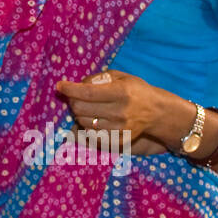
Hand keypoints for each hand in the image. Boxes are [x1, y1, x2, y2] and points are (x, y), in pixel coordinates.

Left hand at [55, 69, 187, 153]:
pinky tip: (92, 118)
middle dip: (73, 100)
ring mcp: (119, 128)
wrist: (157, 112)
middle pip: (81, 108)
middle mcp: (120, 112)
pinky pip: (91, 134)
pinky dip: (87, 126)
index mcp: (120, 93)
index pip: (87, 93)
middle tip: (75, 96)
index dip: (70, 89)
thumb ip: (98, 78)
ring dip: (79, 113)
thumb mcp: (120, 76)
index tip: (60, 85)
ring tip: (86, 107)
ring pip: (83, 122)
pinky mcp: (119, 140)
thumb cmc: (136, 90)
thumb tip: (77, 85)